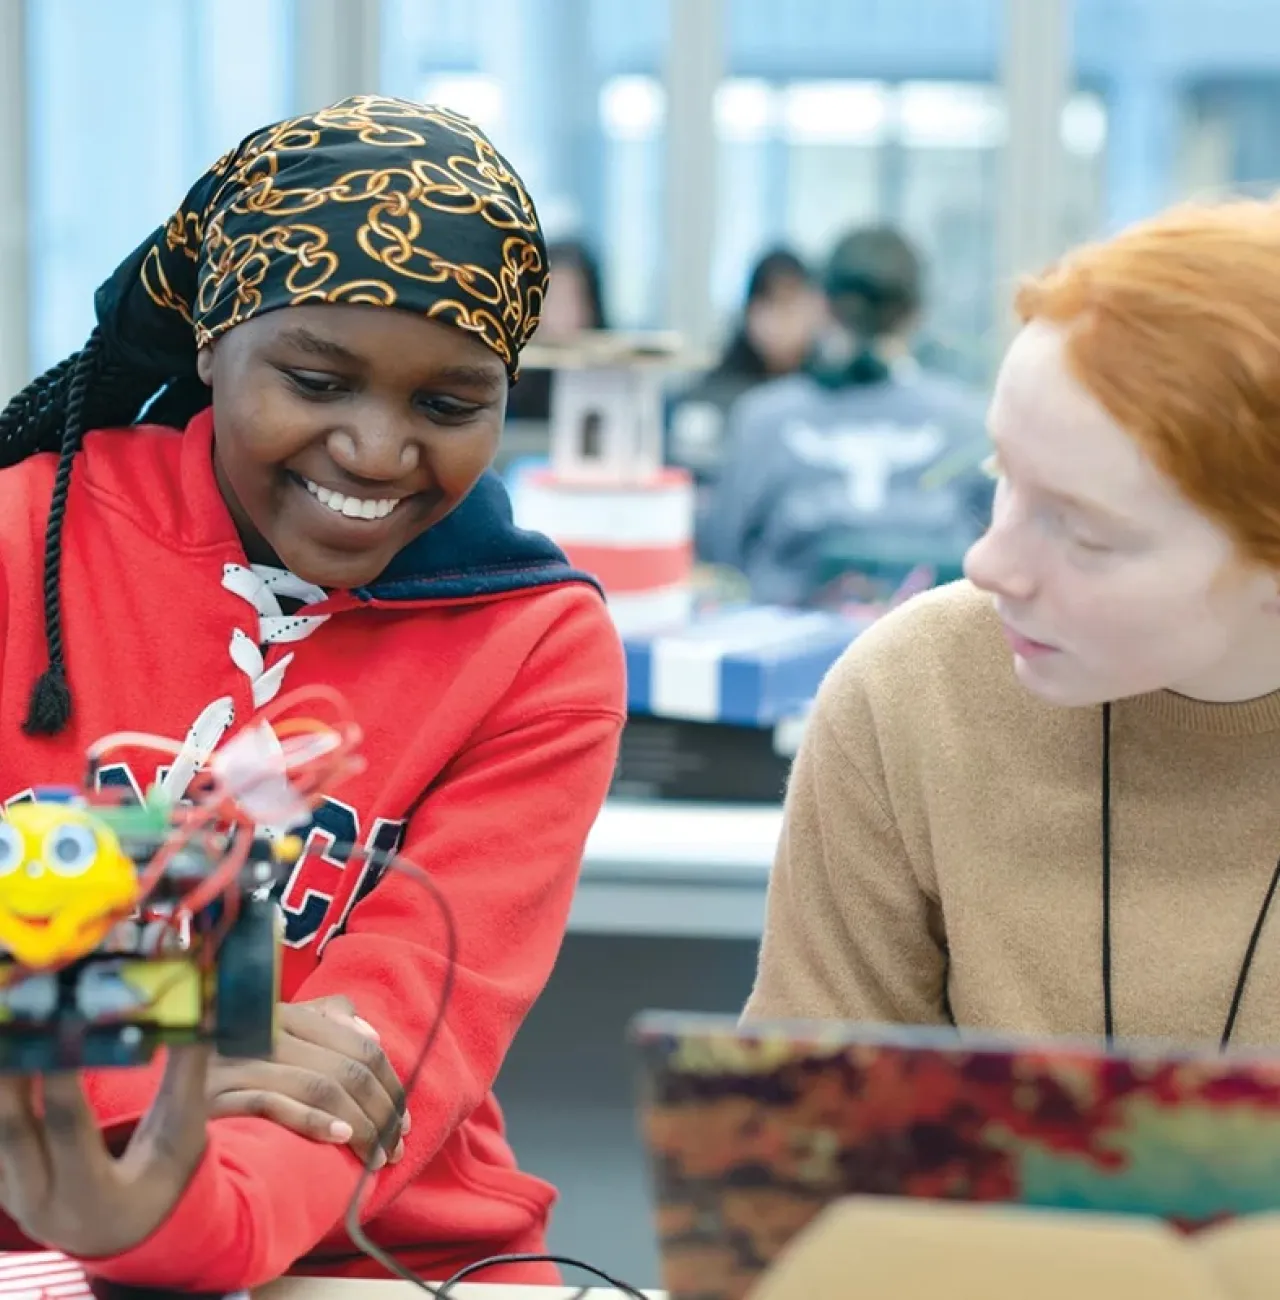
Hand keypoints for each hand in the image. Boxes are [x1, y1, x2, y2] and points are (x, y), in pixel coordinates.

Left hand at [0, 1047, 209, 1257]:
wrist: (127, 1231)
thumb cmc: (164, 1176)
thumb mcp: (182, 1134)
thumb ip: (186, 1077)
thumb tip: (198, 1018)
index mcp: (96, 1194)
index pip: (69, 1129)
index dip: (61, 1079)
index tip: (61, 1031)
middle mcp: (44, 1203)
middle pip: (14, 1135)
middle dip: (11, 1080)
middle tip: (18, 1027)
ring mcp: (13, 1200)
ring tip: (8, 1038)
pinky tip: (7, 1065)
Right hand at [206, 995, 407, 1167]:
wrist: (157, 1114)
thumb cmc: (229, 1082)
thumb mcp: (275, 1045)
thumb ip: (324, 1026)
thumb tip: (369, 1035)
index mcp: (285, 1015)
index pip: (358, 1045)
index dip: (390, 1082)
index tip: (404, 1118)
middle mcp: (263, 1032)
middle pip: (345, 1068)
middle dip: (381, 1111)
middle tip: (396, 1147)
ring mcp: (239, 1062)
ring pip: (320, 1085)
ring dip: (360, 1125)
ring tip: (378, 1157)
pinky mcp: (215, 1095)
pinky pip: (275, 1103)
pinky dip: (313, 1120)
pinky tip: (340, 1138)